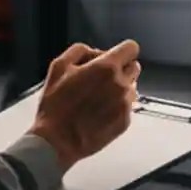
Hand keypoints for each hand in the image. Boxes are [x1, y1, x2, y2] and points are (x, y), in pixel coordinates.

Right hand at [29, 40, 141, 171]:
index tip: (113, 58)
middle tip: (102, 79)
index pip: (131, 48)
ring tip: (98, 98)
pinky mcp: (125, 121)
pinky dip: (117, 107)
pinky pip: (127, 107)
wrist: (57, 140)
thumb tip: (97, 52)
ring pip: (132, 87)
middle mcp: (121, 84)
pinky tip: (99, 113)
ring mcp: (125, 104)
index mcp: (106, 67)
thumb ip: (81, 51)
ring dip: (120, 88)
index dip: (122, 51)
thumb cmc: (56, 104)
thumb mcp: (59, 66)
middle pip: (134, 67)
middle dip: (121, 69)